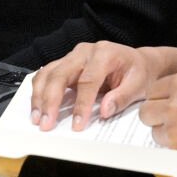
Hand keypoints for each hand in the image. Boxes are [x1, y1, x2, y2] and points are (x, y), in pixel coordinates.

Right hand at [29, 41, 162, 130]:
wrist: (138, 62)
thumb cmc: (139, 73)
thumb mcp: (139, 85)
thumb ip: (122, 97)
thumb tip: (103, 111)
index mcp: (105, 53)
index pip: (88, 80)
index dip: (81, 104)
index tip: (77, 125)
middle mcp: (85, 51)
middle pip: (60, 74)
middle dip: (50, 100)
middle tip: (45, 123)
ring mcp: (73, 56)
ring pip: (48, 73)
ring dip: (39, 97)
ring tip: (37, 119)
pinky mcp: (65, 63)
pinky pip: (47, 74)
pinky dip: (39, 91)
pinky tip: (37, 107)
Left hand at [139, 73, 176, 159]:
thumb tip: (167, 100)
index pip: (153, 91)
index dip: (161, 100)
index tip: (167, 105)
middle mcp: (173, 103)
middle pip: (146, 112)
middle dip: (157, 117)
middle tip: (174, 122)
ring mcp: (174, 127)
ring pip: (154, 132)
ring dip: (166, 134)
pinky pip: (166, 149)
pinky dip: (175, 148)